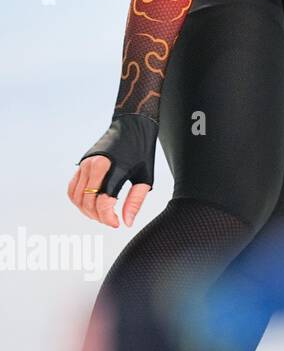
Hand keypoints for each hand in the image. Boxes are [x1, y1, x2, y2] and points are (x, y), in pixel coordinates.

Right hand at [72, 113, 159, 227]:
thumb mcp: (145, 177)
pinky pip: (72, 189)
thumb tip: (127, 222)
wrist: (132, 126)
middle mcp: (95, 166)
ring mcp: (85, 164)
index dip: (108, 217)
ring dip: (86, 211)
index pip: (103, 200)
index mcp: (114, 168)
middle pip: (87, 201)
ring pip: (76, 197)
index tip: (117, 224)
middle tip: (111, 221)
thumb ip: (136, 201)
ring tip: (102, 215)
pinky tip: (91, 205)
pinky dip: (78, 201)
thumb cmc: (142, 152)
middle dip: (98, 216)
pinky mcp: (80, 164)